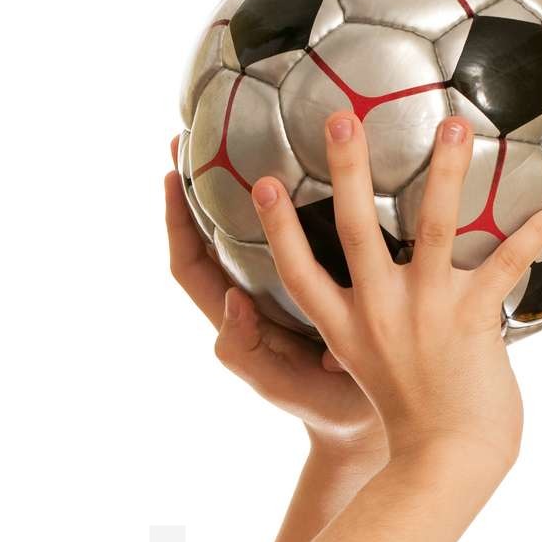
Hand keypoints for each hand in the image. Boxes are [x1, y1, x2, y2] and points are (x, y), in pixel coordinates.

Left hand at [165, 135, 386, 465]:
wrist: (367, 415)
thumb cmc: (323, 404)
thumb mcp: (284, 384)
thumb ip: (249, 352)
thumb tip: (232, 302)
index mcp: (239, 316)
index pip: (190, 264)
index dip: (176, 221)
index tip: (174, 172)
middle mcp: (254, 293)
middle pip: (212, 232)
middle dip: (200, 182)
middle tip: (200, 129)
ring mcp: (284, 284)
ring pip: (252, 225)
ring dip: (243, 179)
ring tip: (250, 126)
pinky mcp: (319, 277)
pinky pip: (297, 230)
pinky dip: (294, 193)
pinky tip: (316, 156)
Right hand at [247, 110, 541, 475]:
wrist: (446, 463)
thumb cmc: (415, 423)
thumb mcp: (372, 371)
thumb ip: (368, 329)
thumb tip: (371, 297)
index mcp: (345, 328)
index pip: (296, 272)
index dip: (275, 227)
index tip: (261, 184)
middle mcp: (376, 313)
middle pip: (352, 229)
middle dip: (346, 169)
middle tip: (339, 116)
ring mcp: (422, 313)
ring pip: (429, 229)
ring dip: (442, 173)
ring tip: (453, 125)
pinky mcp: (470, 319)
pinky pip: (505, 263)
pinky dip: (536, 234)